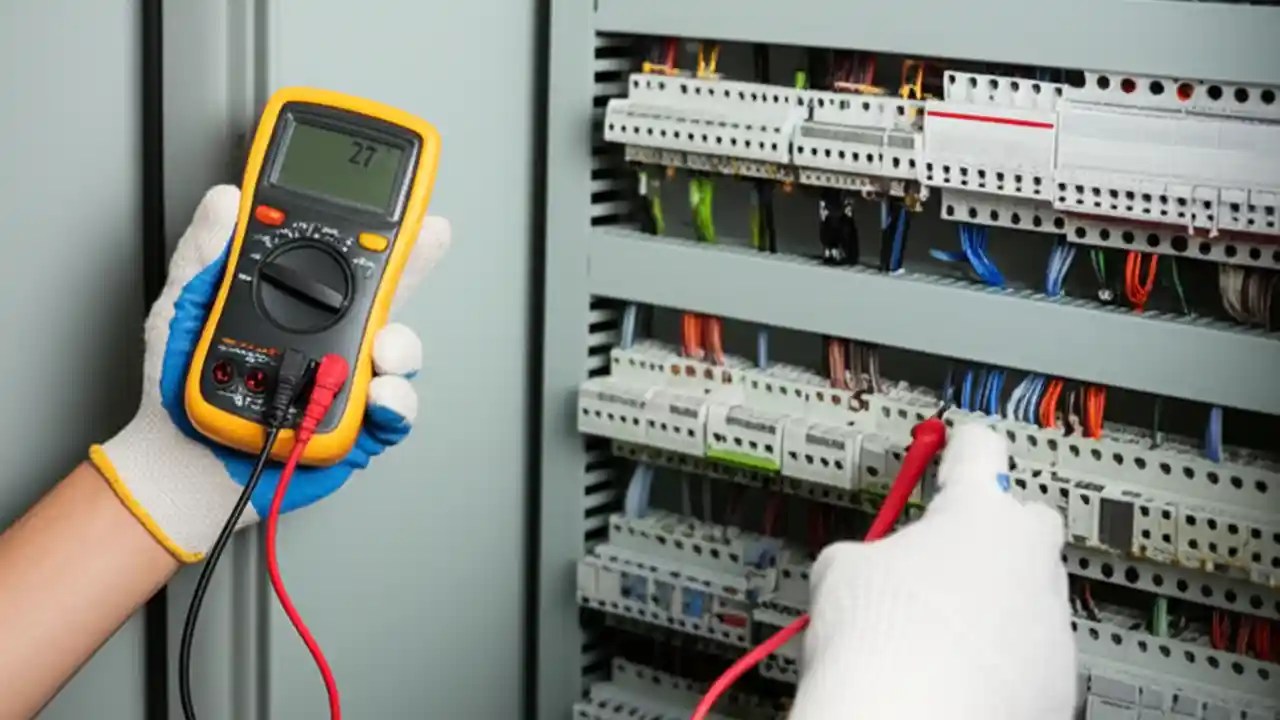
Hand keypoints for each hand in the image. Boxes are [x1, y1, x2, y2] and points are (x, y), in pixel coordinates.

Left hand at [89, 185, 450, 561]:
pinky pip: (394, 413)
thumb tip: (228, 200)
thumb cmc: (175, 386)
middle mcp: (332, 338)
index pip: (349, 257)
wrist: (175, 459)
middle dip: (415, 269)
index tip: (406, 208)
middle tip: (417, 252)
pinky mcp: (357, 427)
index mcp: (299, 302)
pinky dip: (394, 402)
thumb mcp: (182, 305)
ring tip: (380, 349)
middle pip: (390, 296)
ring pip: (400, 354)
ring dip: (400, 345)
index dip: (383, 230)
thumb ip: (205, 254)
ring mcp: (349, 381)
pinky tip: (377, 394)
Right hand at [789, 423, 1076, 719]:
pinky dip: (1002, 659)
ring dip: (994, 603)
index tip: (960, 446)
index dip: (961, 447)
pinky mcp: (1059, 683)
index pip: (980, 451)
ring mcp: (1050, 624)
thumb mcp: (841, 571)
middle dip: (991, 533)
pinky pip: (1033, 653)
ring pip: (1031, 594)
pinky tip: (957, 675)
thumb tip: (866, 568)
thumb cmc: (880, 647)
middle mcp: (1029, 561)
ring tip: (937, 634)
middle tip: (943, 556)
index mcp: (980, 514)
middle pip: (1027, 521)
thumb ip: (868, 550)